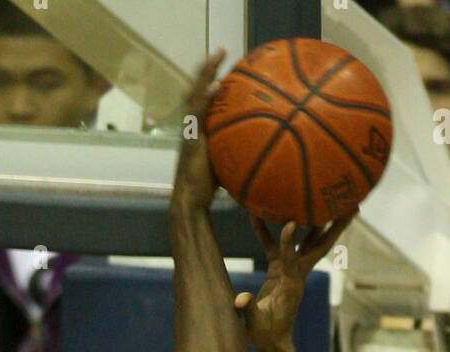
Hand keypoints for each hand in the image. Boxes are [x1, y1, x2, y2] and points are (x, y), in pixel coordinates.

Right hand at [170, 50, 225, 211]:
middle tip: (219, 51)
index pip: (202, 100)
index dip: (211, 83)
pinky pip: (198, 114)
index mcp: (197, 130)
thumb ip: (236, 152)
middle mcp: (191, 127)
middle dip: (206, 70)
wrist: (190, 202)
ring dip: (206, 74)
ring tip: (217, 55)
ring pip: (195, 95)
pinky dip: (207, 98)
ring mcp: (189, 132)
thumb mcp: (223, 166)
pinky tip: (217, 86)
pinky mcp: (190, 140)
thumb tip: (260, 150)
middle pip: (196, 90)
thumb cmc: (207, 190)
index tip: (223, 68)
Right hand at [235, 217, 352, 351]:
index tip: (290, 224)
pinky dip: (269, 231)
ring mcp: (291, 270)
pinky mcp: (280, 270)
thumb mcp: (255, 325)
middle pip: (321, 244)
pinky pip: (276, 245)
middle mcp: (297, 274)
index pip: (293, 260)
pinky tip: (258, 212)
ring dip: (316, 219)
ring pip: (307, 240)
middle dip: (336, 225)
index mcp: (292, 285)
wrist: (272, 342)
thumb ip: (248, 310)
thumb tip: (239, 300)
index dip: (291, 243)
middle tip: (352, 204)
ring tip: (324, 195)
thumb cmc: (265, 335)